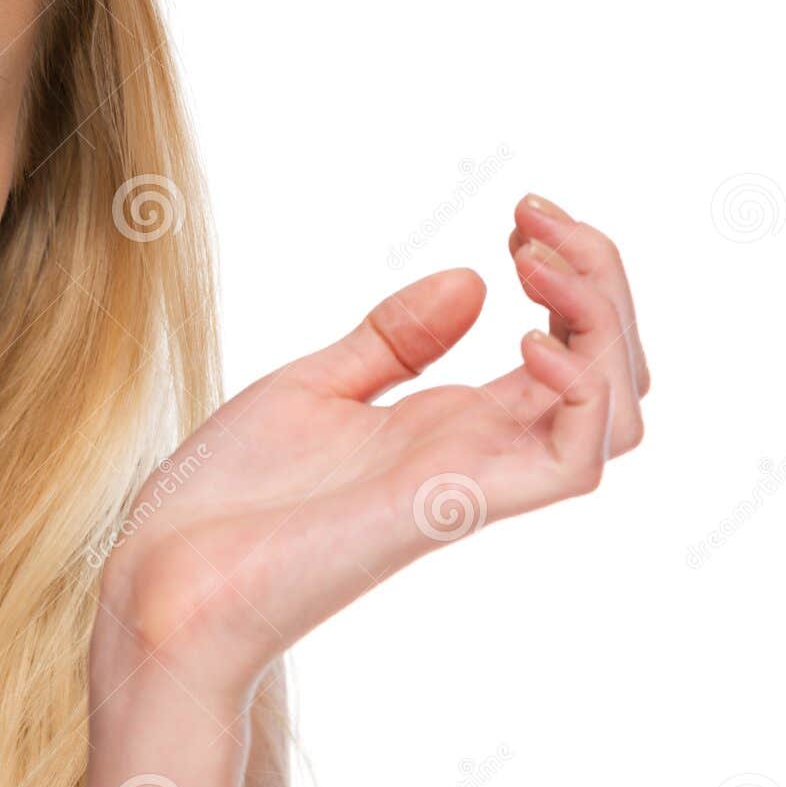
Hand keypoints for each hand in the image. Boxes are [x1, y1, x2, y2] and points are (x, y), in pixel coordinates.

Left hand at [93, 193, 648, 709]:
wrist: (167, 573)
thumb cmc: (228, 495)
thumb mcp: (314, 386)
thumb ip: (393, 339)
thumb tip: (474, 279)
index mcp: (451, 425)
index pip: (570, 351)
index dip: (572, 273)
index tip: (520, 213)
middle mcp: (478, 452)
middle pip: (612, 371)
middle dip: (601, 276)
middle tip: (534, 213)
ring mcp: (471, 481)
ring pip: (617, 413)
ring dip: (605, 321)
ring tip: (538, 261)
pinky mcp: (449, 509)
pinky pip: (572, 461)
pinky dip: (581, 391)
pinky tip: (528, 337)